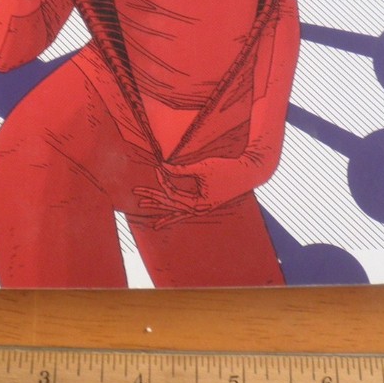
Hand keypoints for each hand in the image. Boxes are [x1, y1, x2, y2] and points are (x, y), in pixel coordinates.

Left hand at [133, 154, 262, 228]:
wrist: (247, 172)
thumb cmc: (225, 168)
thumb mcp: (202, 168)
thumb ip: (180, 169)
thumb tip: (162, 167)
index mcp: (198, 204)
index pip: (173, 194)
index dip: (164, 179)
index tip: (159, 167)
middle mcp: (198, 210)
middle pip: (170, 205)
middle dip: (153, 198)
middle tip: (136, 193)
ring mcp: (201, 208)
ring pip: (175, 209)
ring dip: (159, 205)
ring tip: (143, 204)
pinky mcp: (203, 203)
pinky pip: (184, 208)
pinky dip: (173, 211)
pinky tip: (164, 216)